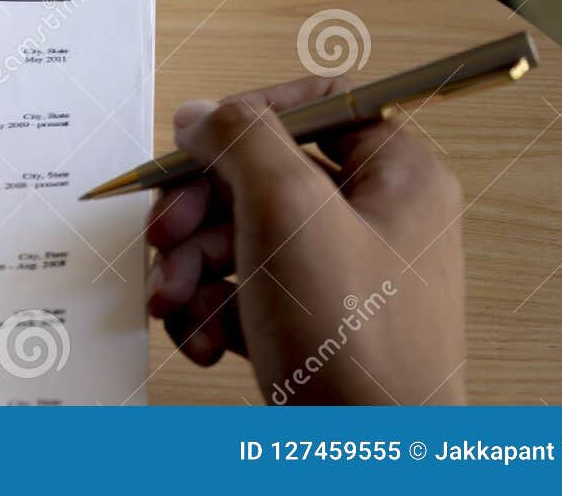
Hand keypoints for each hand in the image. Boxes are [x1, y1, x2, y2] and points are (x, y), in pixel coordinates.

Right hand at [146, 75, 465, 404]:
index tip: (198, 141)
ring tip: (171, 302)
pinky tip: (198, 337)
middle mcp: (375, 220)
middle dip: (197, 209)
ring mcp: (343, 277)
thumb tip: (202, 114)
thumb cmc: (355, 344)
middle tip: (162, 234)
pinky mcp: (311, 326)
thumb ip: (241, 140)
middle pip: (261, 175)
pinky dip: (206, 310)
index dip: (253, 114)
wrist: (364, 464)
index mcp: (399, 177)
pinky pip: (242, 292)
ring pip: (240, 236)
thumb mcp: (289, 211)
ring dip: (189, 266)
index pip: (325, 102)